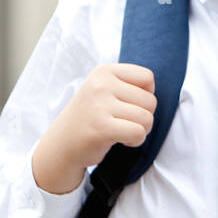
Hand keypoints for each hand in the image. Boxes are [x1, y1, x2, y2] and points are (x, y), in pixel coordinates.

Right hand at [32, 63, 155, 193]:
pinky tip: (120, 140)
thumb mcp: (104, 90)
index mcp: (104, 72)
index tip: (129, 105)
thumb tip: (156, 89)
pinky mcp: (101, 127)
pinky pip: (138, 132)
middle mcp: (101, 84)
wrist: (61, 145)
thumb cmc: (91, 117)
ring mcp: (99, 105)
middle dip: (144, 116)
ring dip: (140, 130)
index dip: (146, 95)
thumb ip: (128, 85)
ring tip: (121, 131)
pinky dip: (135, 140)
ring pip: (147, 118)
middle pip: (150, 100)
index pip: (148, 77)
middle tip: (123, 122)